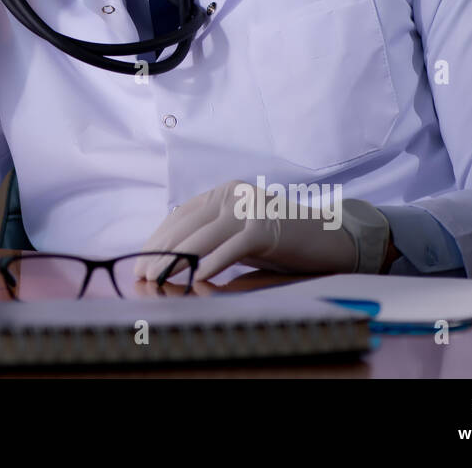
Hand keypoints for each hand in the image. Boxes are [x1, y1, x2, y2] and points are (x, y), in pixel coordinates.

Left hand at [133, 179, 357, 282]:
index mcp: (224, 192)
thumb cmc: (282, 242)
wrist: (331, 238)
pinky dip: (212, 263)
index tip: (140, 260)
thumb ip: (211, 237)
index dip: (158, 238)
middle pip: (186, 224)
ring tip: (159, 279)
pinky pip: (232, 248)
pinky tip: (197, 278)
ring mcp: (250, 208)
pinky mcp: (267, 227)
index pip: (180, 215)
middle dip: (161, 251)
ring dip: (177, 260)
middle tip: (142, 274)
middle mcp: (234, 194)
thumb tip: (171, 259)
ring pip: (203, 235)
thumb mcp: (239, 235)